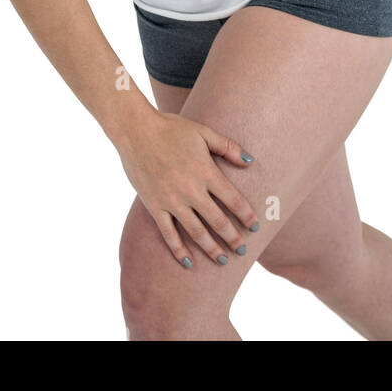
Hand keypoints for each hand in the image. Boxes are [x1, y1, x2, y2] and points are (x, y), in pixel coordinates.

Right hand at [118, 109, 259, 268]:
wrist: (136, 130)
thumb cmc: (171, 128)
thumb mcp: (203, 132)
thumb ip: (228, 147)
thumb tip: (251, 162)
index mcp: (206, 171)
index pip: (233, 200)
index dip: (247, 216)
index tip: (256, 227)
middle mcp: (191, 190)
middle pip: (218, 221)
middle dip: (233, 238)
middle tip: (243, 251)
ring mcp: (171, 200)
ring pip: (196, 232)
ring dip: (211, 248)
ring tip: (223, 261)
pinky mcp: (154, 206)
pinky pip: (168, 233)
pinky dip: (178, 250)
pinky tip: (188, 262)